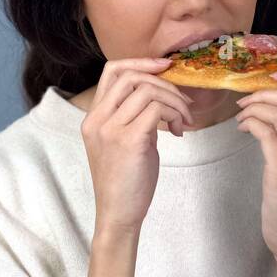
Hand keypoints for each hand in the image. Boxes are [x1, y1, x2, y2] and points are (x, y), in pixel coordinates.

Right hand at [81, 58, 194, 234]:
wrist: (118, 214)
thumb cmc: (124, 182)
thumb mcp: (123, 142)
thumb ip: (133, 117)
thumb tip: (159, 98)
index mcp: (93, 118)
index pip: (112, 71)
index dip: (141, 62)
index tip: (165, 66)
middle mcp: (97, 119)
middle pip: (131, 75)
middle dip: (165, 83)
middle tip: (183, 102)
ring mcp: (110, 129)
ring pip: (147, 90)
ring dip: (174, 101)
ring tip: (183, 121)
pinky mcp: (128, 140)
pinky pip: (156, 110)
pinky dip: (174, 115)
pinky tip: (179, 132)